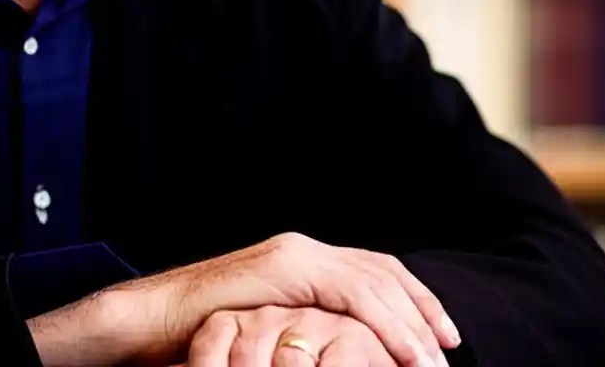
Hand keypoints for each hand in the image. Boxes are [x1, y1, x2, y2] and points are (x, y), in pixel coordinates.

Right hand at [101, 233, 458, 366]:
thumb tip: (339, 352)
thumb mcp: (270, 329)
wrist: (154, 320)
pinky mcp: (285, 267)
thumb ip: (305, 327)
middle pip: (385, 272)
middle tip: (450, 350)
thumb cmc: (204, 335)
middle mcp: (304, 249)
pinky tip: (405, 352)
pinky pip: (353, 292)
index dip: (414, 302)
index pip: (376, 273)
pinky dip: (387, 322)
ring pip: (376, 281)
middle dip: (424, 310)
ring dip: (412, 323)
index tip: (442, 339)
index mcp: (303, 261)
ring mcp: (295, 254)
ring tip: (433, 363)